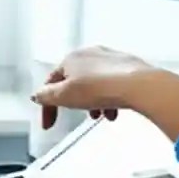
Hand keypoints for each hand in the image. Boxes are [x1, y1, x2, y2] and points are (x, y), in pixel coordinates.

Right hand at [31, 46, 156, 128]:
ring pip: (95, 84)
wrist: (140, 86)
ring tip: (101, 116)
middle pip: (75, 82)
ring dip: (94, 102)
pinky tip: (114, 110)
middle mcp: (90, 54)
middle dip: (76, 102)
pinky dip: (110, 98)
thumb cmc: (104, 88)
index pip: (51, 83)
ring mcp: (111, 59)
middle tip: (79, 116)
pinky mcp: (128, 67)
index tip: (49, 123)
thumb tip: (38, 95)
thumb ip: (47, 96)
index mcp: (71, 58)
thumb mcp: (65, 96)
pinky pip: (113, 84)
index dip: (48, 106)